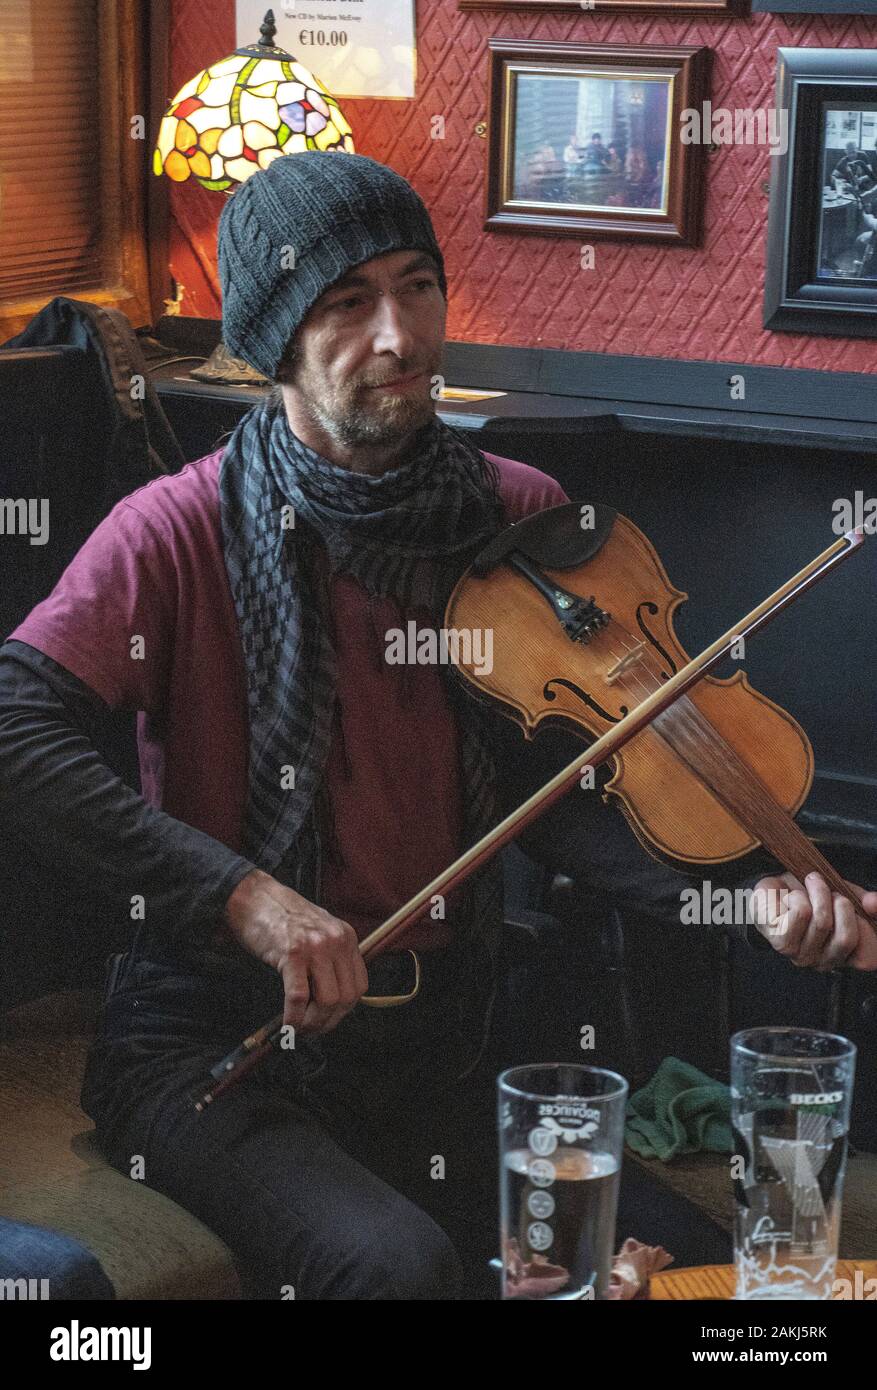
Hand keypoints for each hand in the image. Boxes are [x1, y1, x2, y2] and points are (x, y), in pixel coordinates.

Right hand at [222, 868, 368, 1032]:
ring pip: (327, 1001)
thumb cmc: (282, 917)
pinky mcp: (292, 955)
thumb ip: (330, 957)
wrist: (255, 897)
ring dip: (312, 1023)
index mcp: (346, 937)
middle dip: (329, 1021)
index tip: (329, 1019)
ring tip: (299, 1027)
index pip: (359, 985)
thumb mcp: (318, 931)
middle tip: (312, 1030)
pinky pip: (299, 998)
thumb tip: (330, 1000)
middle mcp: (336, 941)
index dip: (344, 1010)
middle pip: (346, 997)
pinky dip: (294, 1018)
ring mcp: (315, 947)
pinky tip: (287, 1023)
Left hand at [749, 871, 876, 970]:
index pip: (868, 958)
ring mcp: (801, 956)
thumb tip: (873, 902)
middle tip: (831, 891)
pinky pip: (800, 914)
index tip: (864, 905)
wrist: (775, 887)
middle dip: (841, 904)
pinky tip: (790, 898)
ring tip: (810, 885)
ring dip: (818, 893)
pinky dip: (798, 896)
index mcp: (846, 954)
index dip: (870, 931)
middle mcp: (825, 961)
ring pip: (822, 922)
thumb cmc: (811, 896)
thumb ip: (864, 900)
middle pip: (846, 939)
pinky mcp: (781, 943)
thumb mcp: (845, 894)